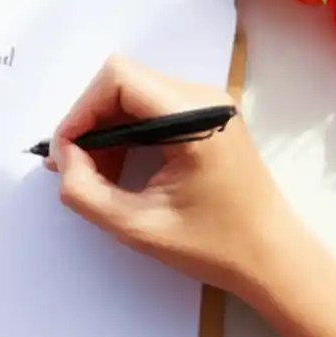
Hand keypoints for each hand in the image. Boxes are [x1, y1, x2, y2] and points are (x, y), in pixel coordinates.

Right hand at [46, 55, 295, 297]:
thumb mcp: (136, 227)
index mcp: (194, 116)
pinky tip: (121, 170)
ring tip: (97, 175)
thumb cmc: (214, 246)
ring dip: (107, 130)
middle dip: (90, 122)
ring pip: (134, 95)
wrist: (271, 258)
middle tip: (75, 168)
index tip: (67, 154)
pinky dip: (127, 134)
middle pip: (123, 83)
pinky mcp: (207, 119)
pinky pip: (151, 109)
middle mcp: (204, 99)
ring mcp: (209, 106)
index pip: (118, 78)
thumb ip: (85, 191)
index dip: (81, 111)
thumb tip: (63, 158)